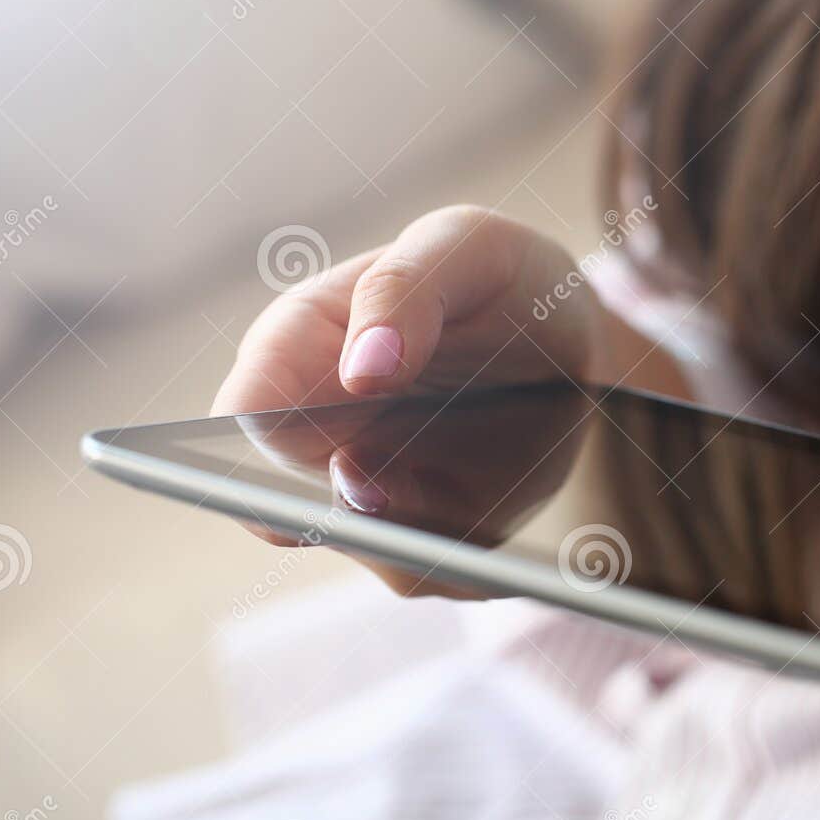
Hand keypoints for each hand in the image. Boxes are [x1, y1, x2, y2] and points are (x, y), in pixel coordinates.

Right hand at [213, 204, 603, 588]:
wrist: (572, 339)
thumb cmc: (497, 278)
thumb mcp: (464, 248)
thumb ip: (405, 290)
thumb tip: (361, 369)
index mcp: (300, 350)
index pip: (247, 406)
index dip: (258, 433)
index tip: (294, 435)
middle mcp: (318, 434)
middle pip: (285, 503)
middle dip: (335, 509)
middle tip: (372, 492)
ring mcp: (371, 493)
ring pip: (367, 549)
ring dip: (412, 543)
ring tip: (458, 521)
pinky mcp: (431, 535)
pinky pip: (435, 571)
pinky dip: (466, 562)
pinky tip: (499, 539)